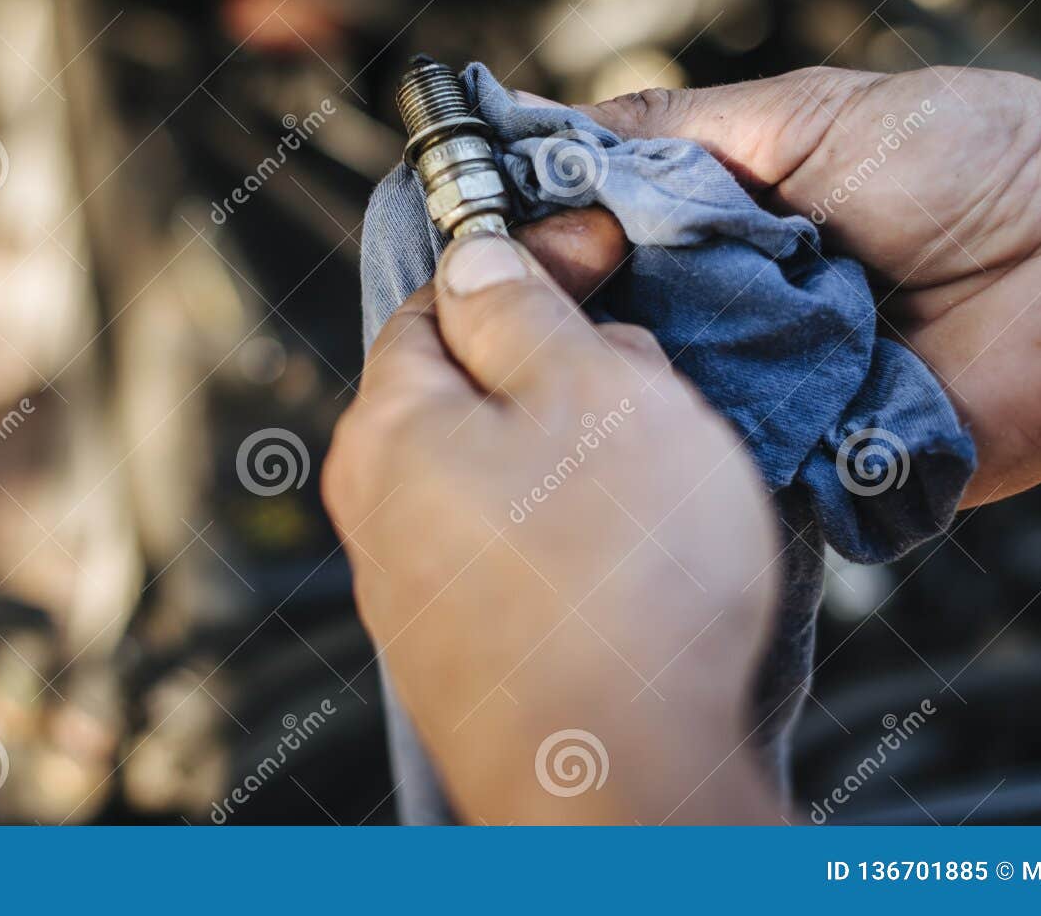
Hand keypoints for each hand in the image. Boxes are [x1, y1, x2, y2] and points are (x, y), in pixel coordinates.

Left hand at [322, 226, 782, 823]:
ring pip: (507, 475)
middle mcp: (380, 513)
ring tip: (660, 479)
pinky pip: (525, 554)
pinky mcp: (471, 654)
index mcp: (389, 429)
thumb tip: (485, 257)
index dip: (526, 261)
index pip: (439, 300)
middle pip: (474, 390)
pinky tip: (637, 559)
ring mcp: (420, 594)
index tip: (598, 252)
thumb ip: (524, 309)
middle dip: (564, 367)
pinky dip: (579, 533)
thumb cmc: (614, 588)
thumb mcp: (589, 390)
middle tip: (647, 378)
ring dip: (581, 454)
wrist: (623, 788)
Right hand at [554, 68, 1040, 502]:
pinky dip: (694, 450)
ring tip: (585, 361)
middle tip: (518, 304)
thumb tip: (548, 131)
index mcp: (724, 230)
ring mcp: (770, 394)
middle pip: (612, 330)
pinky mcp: (813, 464)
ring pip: (656, 403)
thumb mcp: (807, 116)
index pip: (600, 244)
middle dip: (566, 317)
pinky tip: (656, 425)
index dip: (540, 241)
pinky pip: (728, 467)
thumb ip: (677, 129)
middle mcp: (735, 316)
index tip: (478, 232)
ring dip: (622, 382)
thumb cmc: (979, 160)